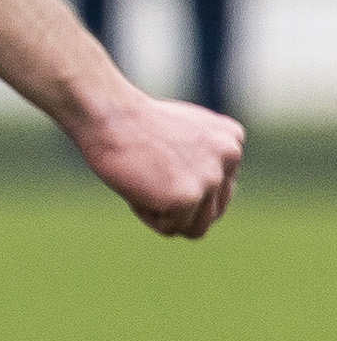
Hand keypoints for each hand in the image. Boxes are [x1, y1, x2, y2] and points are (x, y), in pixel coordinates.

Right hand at [73, 89, 242, 238]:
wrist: (107, 112)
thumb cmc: (129, 121)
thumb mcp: (179, 131)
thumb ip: (200, 157)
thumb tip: (203, 195)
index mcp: (232, 139)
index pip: (219, 190)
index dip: (181, 185)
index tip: (158, 160)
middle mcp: (230, 157)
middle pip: (212, 212)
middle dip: (178, 206)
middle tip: (147, 177)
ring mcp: (211, 178)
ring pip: (195, 226)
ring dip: (165, 214)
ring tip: (142, 183)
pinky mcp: (188, 197)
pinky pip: (169, 228)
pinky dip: (146, 214)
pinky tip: (134, 184)